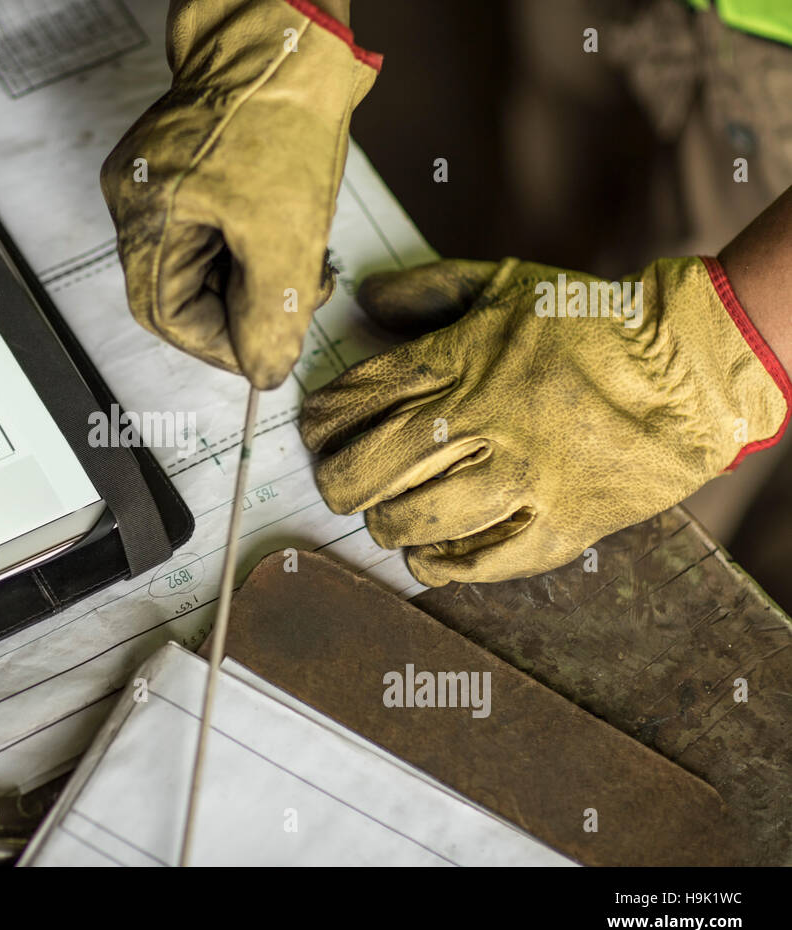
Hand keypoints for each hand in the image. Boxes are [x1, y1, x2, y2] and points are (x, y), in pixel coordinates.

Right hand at [100, 0, 381, 388]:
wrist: (292, 36)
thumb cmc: (280, 109)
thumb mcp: (285, 233)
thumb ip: (271, 315)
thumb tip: (263, 369)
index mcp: (145, 213)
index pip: (165, 314)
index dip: (217, 343)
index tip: (265, 352)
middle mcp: (140, 198)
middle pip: (184, 289)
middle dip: (244, 307)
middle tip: (296, 305)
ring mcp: (162, 179)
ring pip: (206, 261)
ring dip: (255, 277)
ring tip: (304, 263)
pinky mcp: (192, 166)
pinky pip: (216, 227)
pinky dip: (254, 245)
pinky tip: (291, 232)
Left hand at [300, 256, 789, 585]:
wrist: (689, 368)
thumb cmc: (592, 324)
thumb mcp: (503, 284)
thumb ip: (426, 291)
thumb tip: (364, 301)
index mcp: (458, 362)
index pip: (353, 401)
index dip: (319, 425)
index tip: (317, 434)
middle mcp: (479, 422)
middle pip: (367, 468)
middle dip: (337, 482)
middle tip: (340, 484)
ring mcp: (520, 478)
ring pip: (412, 520)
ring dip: (384, 524)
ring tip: (385, 517)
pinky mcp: (560, 524)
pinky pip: (478, 562)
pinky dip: (439, 566)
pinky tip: (426, 558)